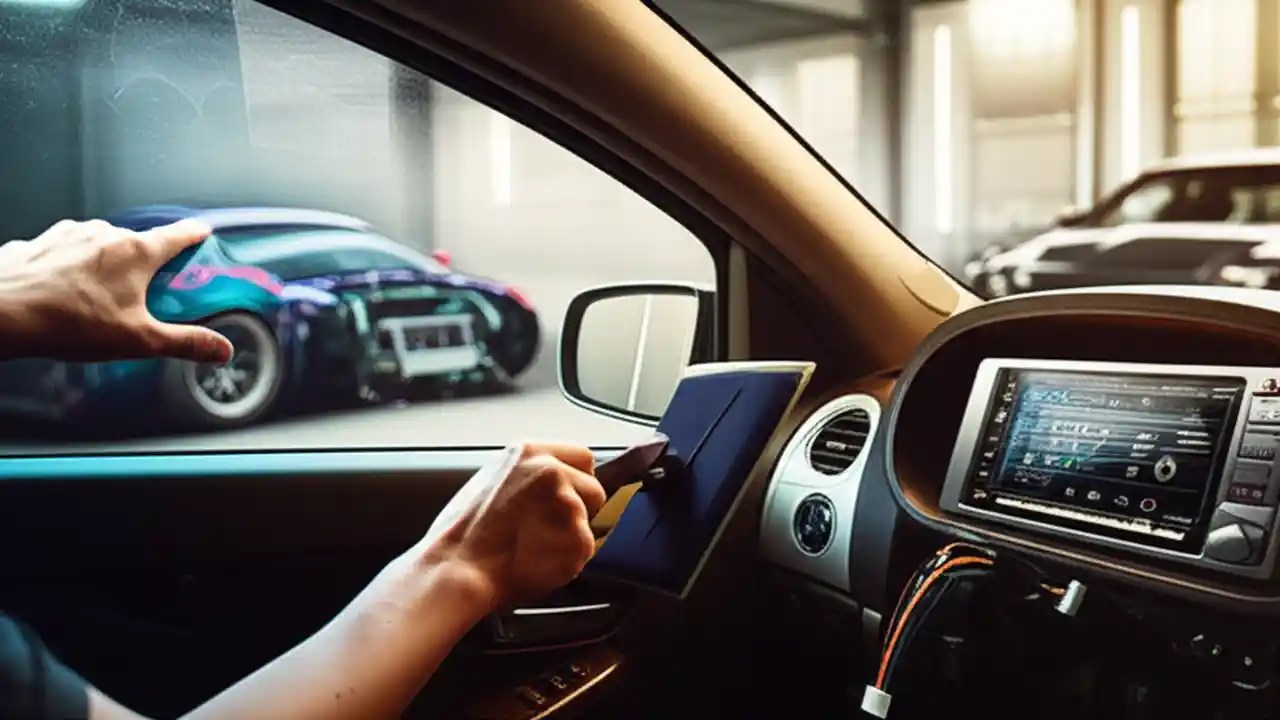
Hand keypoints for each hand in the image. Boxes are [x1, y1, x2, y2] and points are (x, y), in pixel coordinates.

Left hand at [0, 218, 232, 362]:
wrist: (3, 312)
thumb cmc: (68, 322)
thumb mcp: (139, 340)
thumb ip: (184, 342)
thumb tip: (220, 348)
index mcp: (137, 253)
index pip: (178, 235)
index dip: (195, 235)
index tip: (202, 233)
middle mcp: (106, 235)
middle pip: (138, 244)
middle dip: (144, 264)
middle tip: (144, 292)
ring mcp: (70, 235)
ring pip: (101, 246)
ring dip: (106, 265)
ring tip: (99, 298)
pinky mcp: (41, 242)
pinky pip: (67, 252)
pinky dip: (72, 268)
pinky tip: (65, 292)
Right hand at [422, 442, 605, 611]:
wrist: (455, 571)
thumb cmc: (462, 534)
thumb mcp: (491, 479)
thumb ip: (527, 473)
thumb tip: (550, 479)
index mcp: (530, 452)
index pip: (583, 456)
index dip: (577, 480)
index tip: (567, 496)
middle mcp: (553, 471)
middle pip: (594, 489)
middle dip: (580, 509)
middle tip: (547, 528)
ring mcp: (568, 505)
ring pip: (588, 523)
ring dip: (570, 536)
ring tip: (532, 547)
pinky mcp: (578, 540)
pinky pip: (585, 552)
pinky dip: (568, 561)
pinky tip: (537, 562)